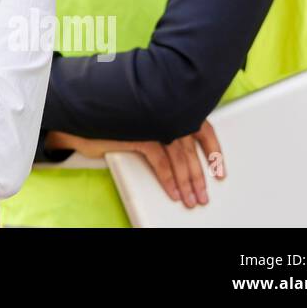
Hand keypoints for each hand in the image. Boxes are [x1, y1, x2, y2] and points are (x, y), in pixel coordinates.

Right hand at [45, 120, 223, 207]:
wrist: (87, 115)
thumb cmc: (116, 115)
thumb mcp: (148, 118)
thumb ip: (165, 125)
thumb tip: (183, 148)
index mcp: (173, 108)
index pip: (204, 131)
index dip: (214, 153)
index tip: (219, 171)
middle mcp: (168, 115)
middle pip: (191, 152)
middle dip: (199, 178)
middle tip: (202, 195)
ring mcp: (155, 124)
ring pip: (180, 160)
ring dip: (186, 183)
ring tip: (190, 199)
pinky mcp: (141, 135)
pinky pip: (161, 163)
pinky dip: (169, 179)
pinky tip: (173, 191)